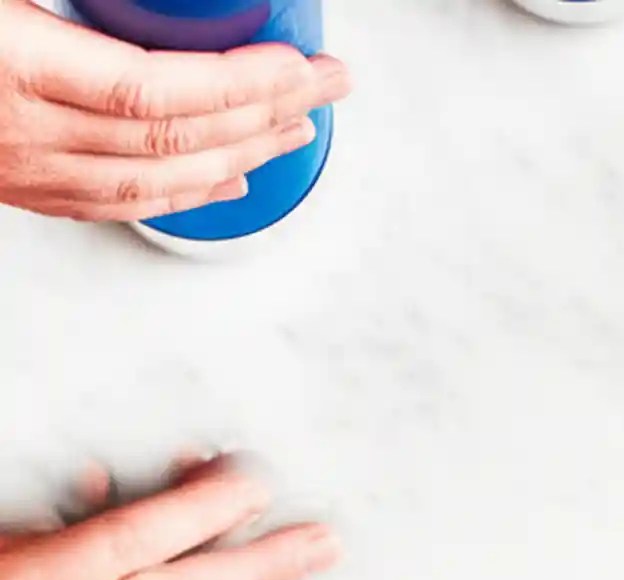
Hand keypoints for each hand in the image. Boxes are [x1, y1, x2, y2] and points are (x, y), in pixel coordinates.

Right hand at [0, 0, 350, 221]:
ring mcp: (24, 168)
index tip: (298, 66)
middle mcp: (23, 133)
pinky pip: (117, 203)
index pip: (154, 91)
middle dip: (267, 113)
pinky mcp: (22, 186)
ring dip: (242, 157)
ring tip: (297, 132)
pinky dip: (186, 194)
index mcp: (14, 68)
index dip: (238, 84)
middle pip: (175, 137)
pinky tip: (230, 183)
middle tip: (327, 88)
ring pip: (156, 180)